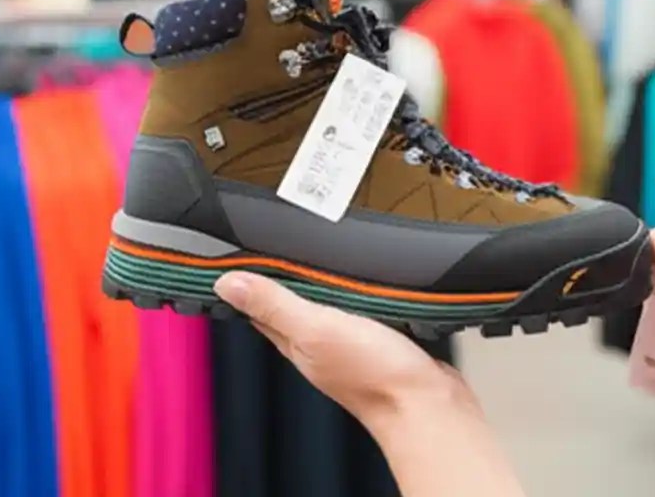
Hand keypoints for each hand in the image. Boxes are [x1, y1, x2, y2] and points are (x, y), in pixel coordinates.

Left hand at [213, 272, 526, 496]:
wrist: (426, 404)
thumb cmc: (373, 376)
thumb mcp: (315, 328)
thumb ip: (274, 304)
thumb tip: (227, 284)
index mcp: (295, 342)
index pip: (260, 310)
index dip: (248, 284)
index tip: (237, 258)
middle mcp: (317, 346)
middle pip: (290, 309)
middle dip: (281, 281)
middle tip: (272, 251)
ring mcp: (348, 346)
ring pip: (325, 311)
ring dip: (319, 288)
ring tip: (311, 260)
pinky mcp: (378, 343)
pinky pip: (357, 314)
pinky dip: (353, 298)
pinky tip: (360, 286)